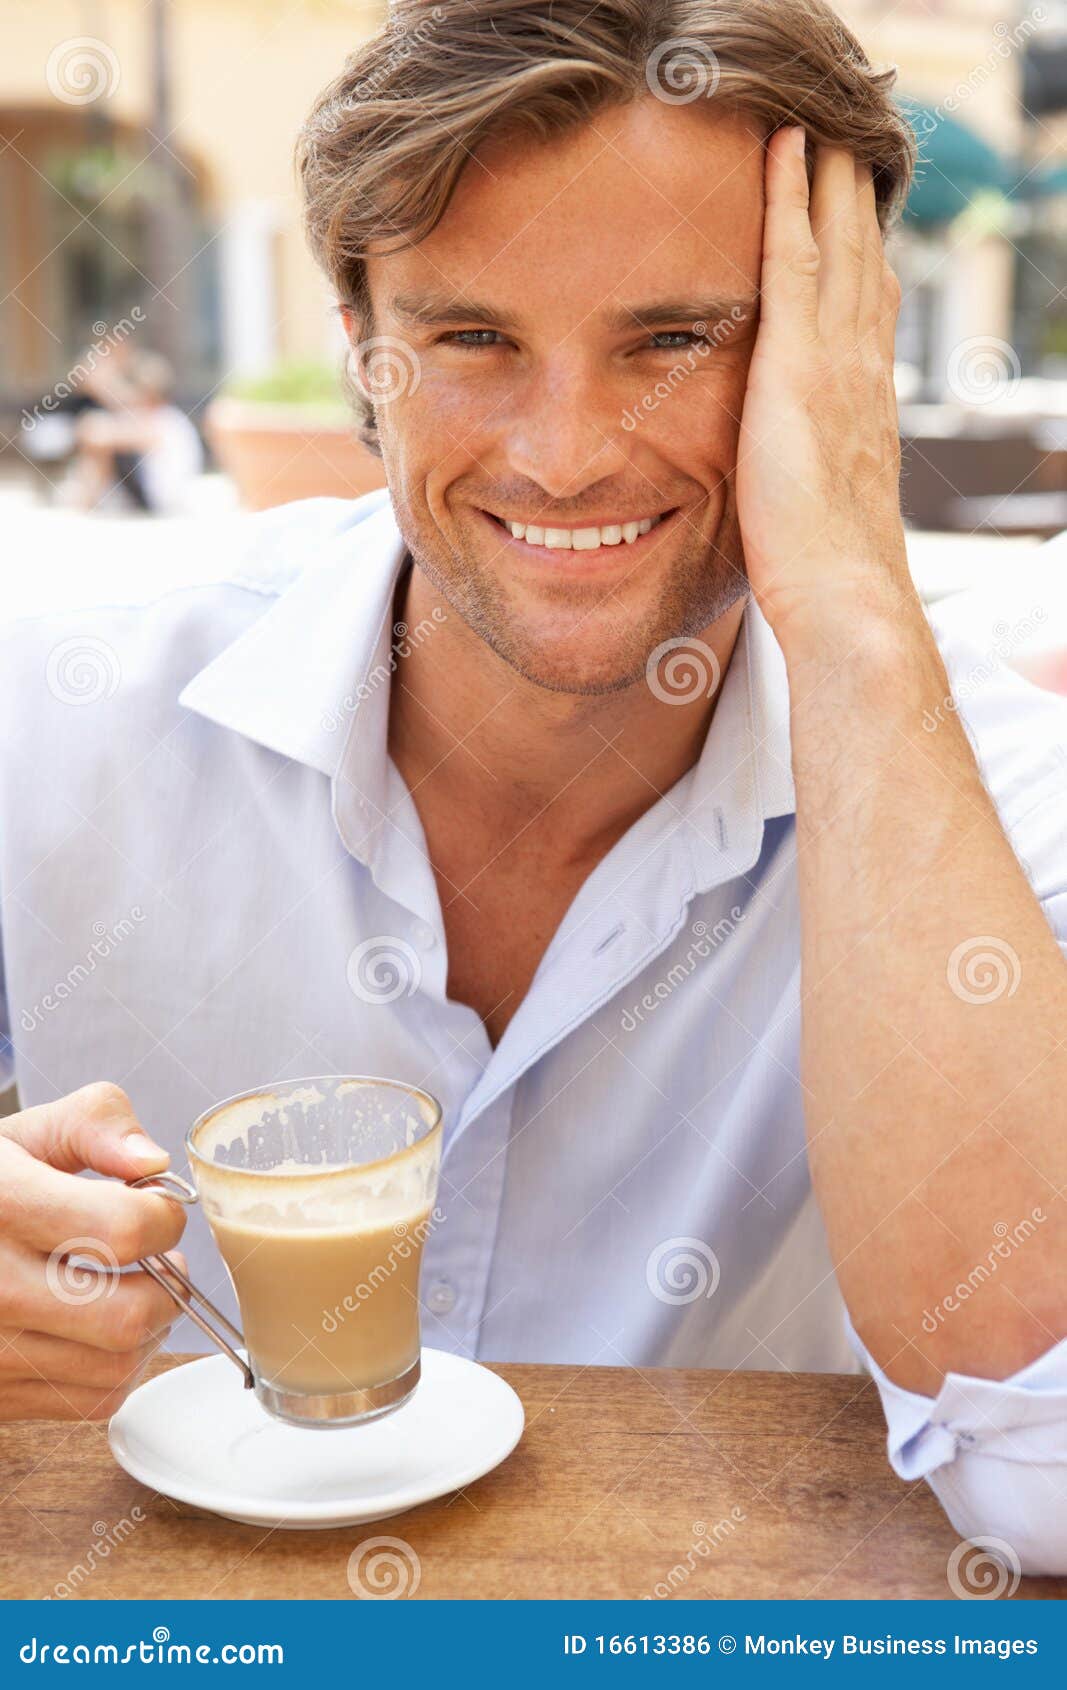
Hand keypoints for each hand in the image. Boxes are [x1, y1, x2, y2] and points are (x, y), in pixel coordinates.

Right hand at [0, 1083, 186, 1421]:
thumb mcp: (25, 1134)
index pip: (122, 1230)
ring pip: (118, 1366)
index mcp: (3, 1206)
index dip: (162, 1216)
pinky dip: (118, 1367)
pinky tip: (102, 1328)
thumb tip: (153, 1161)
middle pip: (128, 1315)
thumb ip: (97, 1124)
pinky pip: (93, 1399)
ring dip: (150, 1329)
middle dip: (169, 1285)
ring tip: (134, 1291)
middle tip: (161, 1260)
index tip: (157, 1209)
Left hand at [735, 127, 910, 650]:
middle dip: (855, 205)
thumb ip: (810, 478)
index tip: (858, 222)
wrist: (844, 596)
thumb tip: (795, 482)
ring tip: (820, 128)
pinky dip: (789, 199)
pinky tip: (781, 151)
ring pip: (837, 243)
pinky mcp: (797, 365)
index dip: (864, 261)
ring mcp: (835, 362)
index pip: (867, 313)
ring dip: (829, 180)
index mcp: (865, 406)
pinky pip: (793, 258)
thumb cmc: (824, 579)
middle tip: (848, 147)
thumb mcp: (819, 512)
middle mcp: (863, 371)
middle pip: (863, 263)